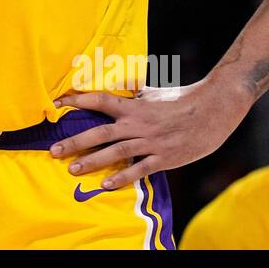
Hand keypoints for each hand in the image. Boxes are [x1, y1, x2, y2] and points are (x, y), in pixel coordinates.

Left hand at [48, 80, 250, 188]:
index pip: (99, 100)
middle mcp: (138, 124)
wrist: (214, 109)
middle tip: (54, 151)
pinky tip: (106, 185)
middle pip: (100, 132)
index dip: (77, 101)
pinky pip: (139, 170)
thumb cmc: (182, 99)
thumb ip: (132, 89)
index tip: (57, 104)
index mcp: (134, 106)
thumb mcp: (154, 90)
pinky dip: (122, 177)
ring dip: (92, 162)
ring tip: (73, 169)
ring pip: (115, 152)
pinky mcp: (164, 158)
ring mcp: (150, 142)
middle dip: (75, 142)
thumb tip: (116, 82)